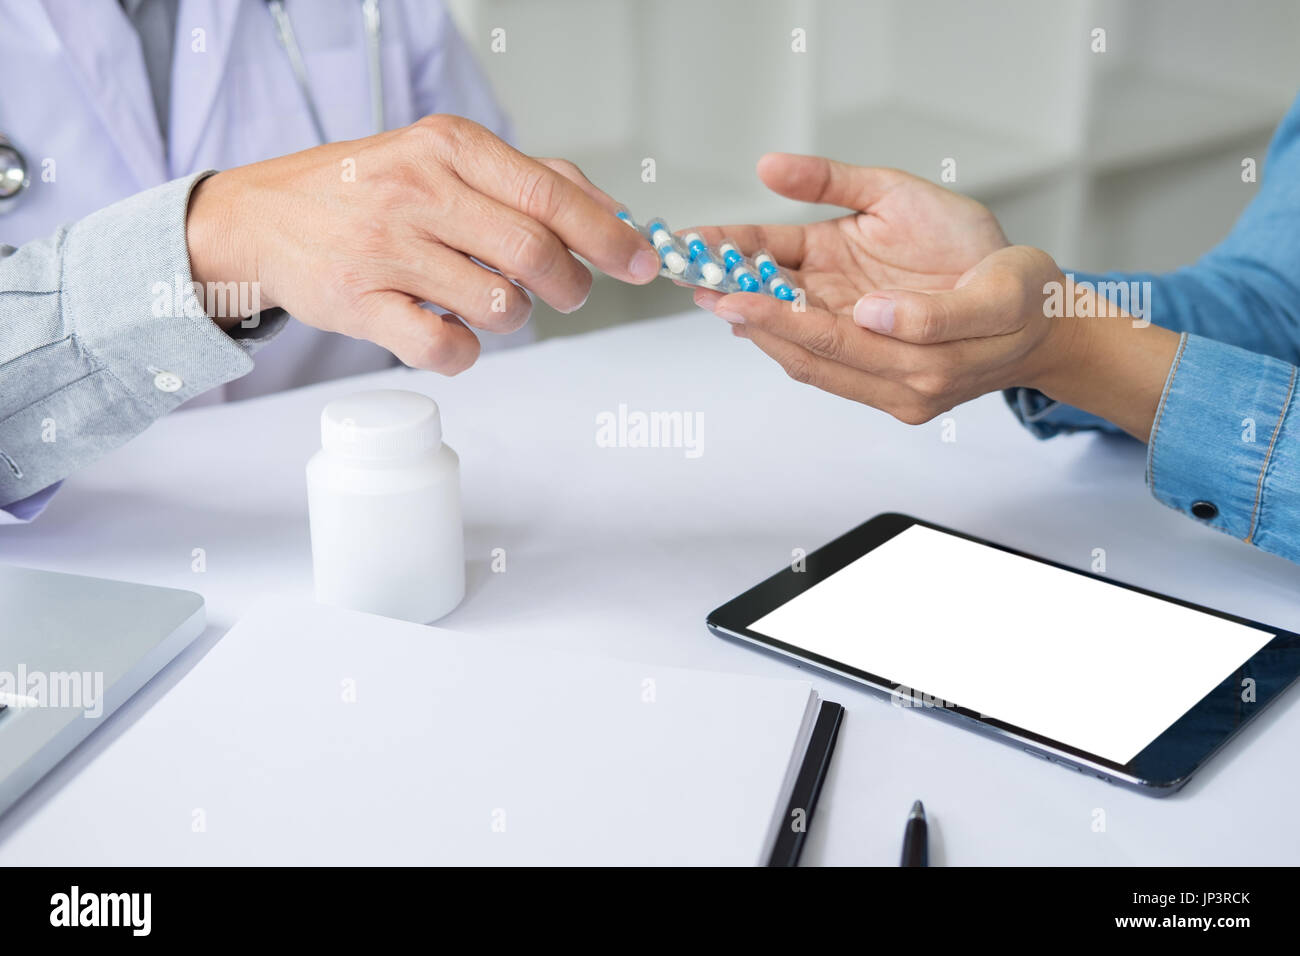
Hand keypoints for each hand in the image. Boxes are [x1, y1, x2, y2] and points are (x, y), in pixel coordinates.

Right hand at [186, 115, 659, 373]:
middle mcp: (417, 192)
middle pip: (534, 252)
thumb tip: (613, 217)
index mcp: (449, 148)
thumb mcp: (445, 159)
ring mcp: (386, 251)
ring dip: (515, 316)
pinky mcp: (360, 306)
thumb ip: (529, 181)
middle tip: (569, 292)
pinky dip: (466, 353)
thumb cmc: (373, 191)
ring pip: (498, 304)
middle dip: (571, 284)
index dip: (608, 236)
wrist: (267, 218)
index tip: (641, 264)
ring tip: (492, 302)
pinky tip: (453, 332)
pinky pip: (445, 348)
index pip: (550, 195)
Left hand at [690, 154, 1072, 422]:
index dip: (774, 314)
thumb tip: (865, 309)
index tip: (727, 292)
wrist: (1052, 327)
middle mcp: (897, 380)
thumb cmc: (1025, 293)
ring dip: (756, 325)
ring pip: (807, 358)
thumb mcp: (999, 282)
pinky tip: (749, 310)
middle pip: (805, 350)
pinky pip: (822, 360)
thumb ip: (932, 306)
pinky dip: (782, 335)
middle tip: (695, 280)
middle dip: (748, 314)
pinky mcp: (882, 378)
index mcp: (923, 358)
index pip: (828, 336)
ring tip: (707, 287)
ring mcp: (887, 383)